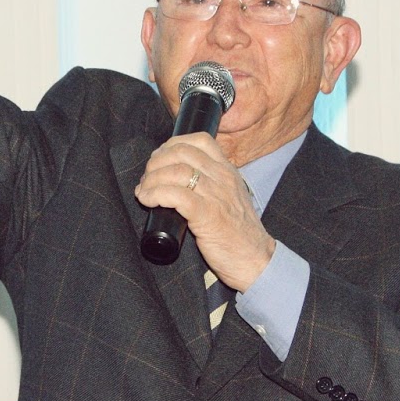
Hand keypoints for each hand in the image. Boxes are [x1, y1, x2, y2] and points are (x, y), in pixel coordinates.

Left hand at [134, 135, 274, 291]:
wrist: (255, 260)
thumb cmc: (238, 233)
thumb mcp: (230, 197)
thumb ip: (212, 183)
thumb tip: (178, 176)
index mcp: (228, 171)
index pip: (200, 140)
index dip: (172, 144)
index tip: (159, 158)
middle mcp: (223, 178)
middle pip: (182, 153)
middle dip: (156, 162)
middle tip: (147, 178)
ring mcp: (216, 196)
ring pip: (176, 172)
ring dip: (152, 179)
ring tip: (144, 192)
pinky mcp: (208, 216)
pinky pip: (175, 195)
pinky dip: (155, 194)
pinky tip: (148, 200)